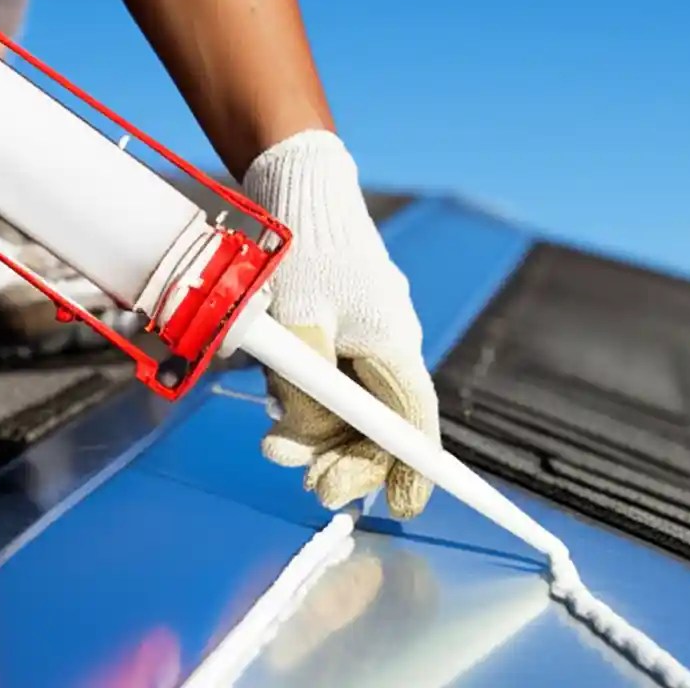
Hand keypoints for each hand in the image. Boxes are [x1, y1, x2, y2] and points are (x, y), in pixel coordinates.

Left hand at [242, 129, 439, 518]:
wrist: (295, 182)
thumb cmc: (305, 247)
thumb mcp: (298, 326)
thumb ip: (304, 391)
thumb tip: (302, 442)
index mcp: (394, 345)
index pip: (414, 425)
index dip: (412, 471)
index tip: (401, 507)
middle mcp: (385, 344)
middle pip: (372, 422)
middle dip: (337, 456)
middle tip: (298, 475)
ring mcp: (360, 333)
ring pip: (340, 403)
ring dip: (310, 428)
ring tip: (274, 439)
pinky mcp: (335, 324)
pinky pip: (323, 375)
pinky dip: (300, 394)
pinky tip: (276, 390)